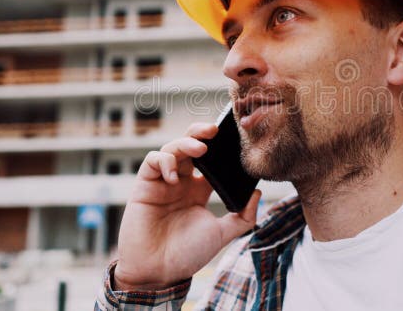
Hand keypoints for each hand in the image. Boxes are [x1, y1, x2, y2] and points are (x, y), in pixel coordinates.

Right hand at [112, 123, 261, 290]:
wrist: (157, 272)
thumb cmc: (187, 255)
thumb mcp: (221, 234)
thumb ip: (242, 216)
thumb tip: (258, 194)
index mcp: (199, 190)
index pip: (211, 160)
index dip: (219, 148)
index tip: (233, 140)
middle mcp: (181, 182)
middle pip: (190, 146)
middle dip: (201, 133)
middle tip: (214, 130)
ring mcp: (162, 182)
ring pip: (172, 148)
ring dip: (185, 143)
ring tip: (200, 149)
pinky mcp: (144, 185)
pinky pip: (152, 161)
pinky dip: (164, 161)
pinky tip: (173, 177)